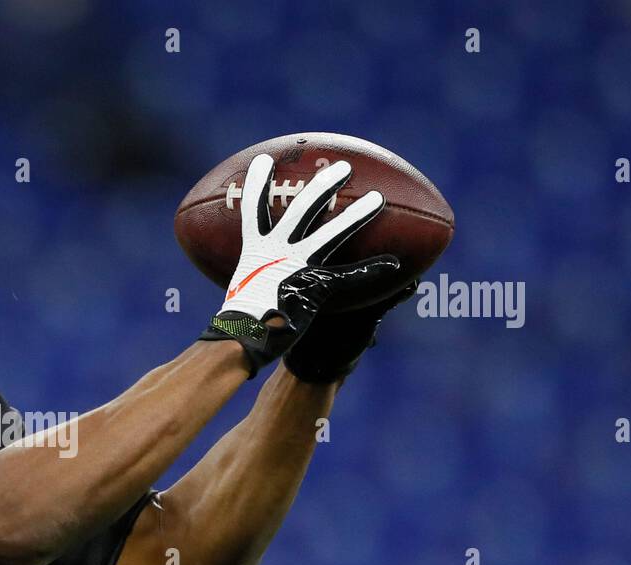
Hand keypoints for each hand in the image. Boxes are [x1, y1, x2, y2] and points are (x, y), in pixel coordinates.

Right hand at [198, 153, 397, 377]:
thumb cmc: (238, 322)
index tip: (264, 159)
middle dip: (323, 184)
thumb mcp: (240, 289)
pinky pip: (348, 276)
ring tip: (377, 199)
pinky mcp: (314, 287)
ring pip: (331, 233)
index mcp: (254, 249)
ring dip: (356, 215)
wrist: (241, 338)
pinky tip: (393, 263)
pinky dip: (371, 269)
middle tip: (343, 168)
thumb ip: (252, 275)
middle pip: (302, 208)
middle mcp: (276, 251)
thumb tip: (248, 279)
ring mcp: (296, 267)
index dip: (256, 182)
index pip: (253, 207)